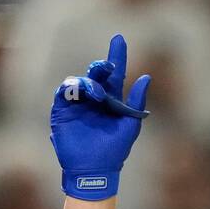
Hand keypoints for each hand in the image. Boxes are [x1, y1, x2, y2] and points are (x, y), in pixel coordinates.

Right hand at [49, 34, 151, 200]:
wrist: (95, 170)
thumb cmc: (115, 150)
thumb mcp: (130, 125)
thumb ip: (136, 101)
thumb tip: (146, 76)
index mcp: (112, 101)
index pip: (114, 74)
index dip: (117, 55)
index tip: (119, 38)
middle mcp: (94, 99)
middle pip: (96, 74)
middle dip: (101, 66)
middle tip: (108, 66)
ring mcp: (78, 104)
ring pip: (80, 81)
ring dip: (89, 82)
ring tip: (97, 94)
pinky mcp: (63, 111)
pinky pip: (64, 92)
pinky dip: (72, 88)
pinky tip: (81, 93)